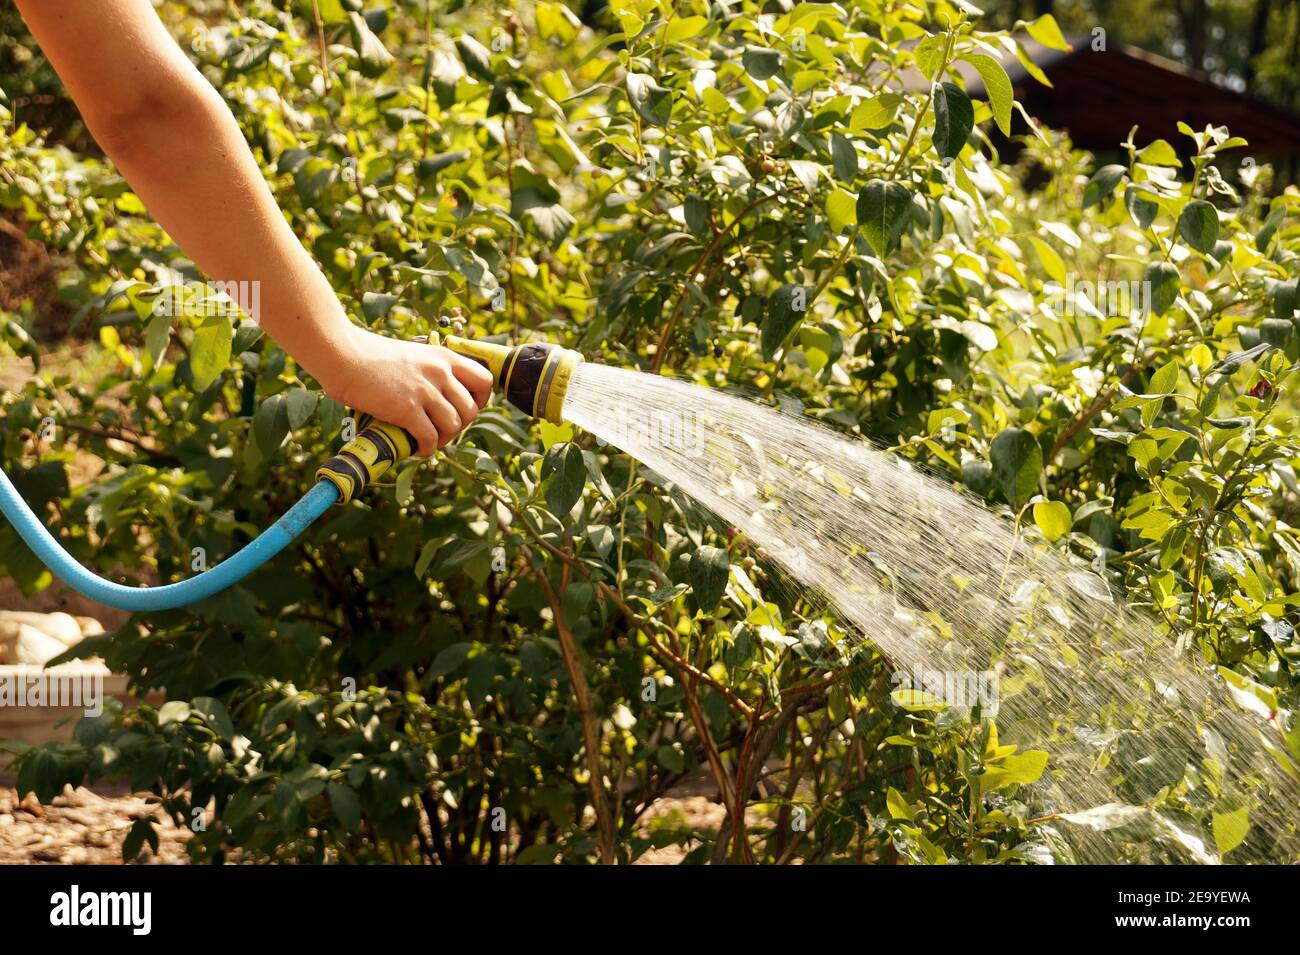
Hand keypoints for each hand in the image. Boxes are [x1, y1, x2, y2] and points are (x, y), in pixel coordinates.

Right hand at [317, 326, 493, 456]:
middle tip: (440, 430)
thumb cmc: (370, 356)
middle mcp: (441, 373)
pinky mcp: (407, 408)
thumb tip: (437, 399)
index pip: (484, 381)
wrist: (343, 354)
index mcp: (444, 357)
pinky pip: (430, 438)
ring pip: (454, 427)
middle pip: (471, 411)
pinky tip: (416, 449)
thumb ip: (429, 372)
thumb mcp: (412, 355)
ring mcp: (425, 391)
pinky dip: (426, 449)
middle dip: (459, 426)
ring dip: (443, 439)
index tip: (463, 409)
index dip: (479, 401)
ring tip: (427, 441)